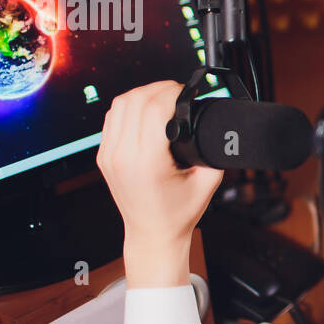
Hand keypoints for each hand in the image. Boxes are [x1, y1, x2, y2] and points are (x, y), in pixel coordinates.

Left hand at [97, 81, 221, 287]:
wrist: (152, 234)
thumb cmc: (177, 214)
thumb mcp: (207, 182)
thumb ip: (214, 151)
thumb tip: (219, 124)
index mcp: (148, 164)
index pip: (154, 109)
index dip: (173, 92)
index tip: (187, 92)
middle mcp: (123, 157)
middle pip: (135, 100)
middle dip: (159, 88)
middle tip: (177, 91)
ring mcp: (109, 156)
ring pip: (119, 105)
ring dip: (142, 93)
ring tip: (161, 97)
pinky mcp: (104, 156)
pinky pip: (112, 118)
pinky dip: (129, 107)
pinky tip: (144, 109)